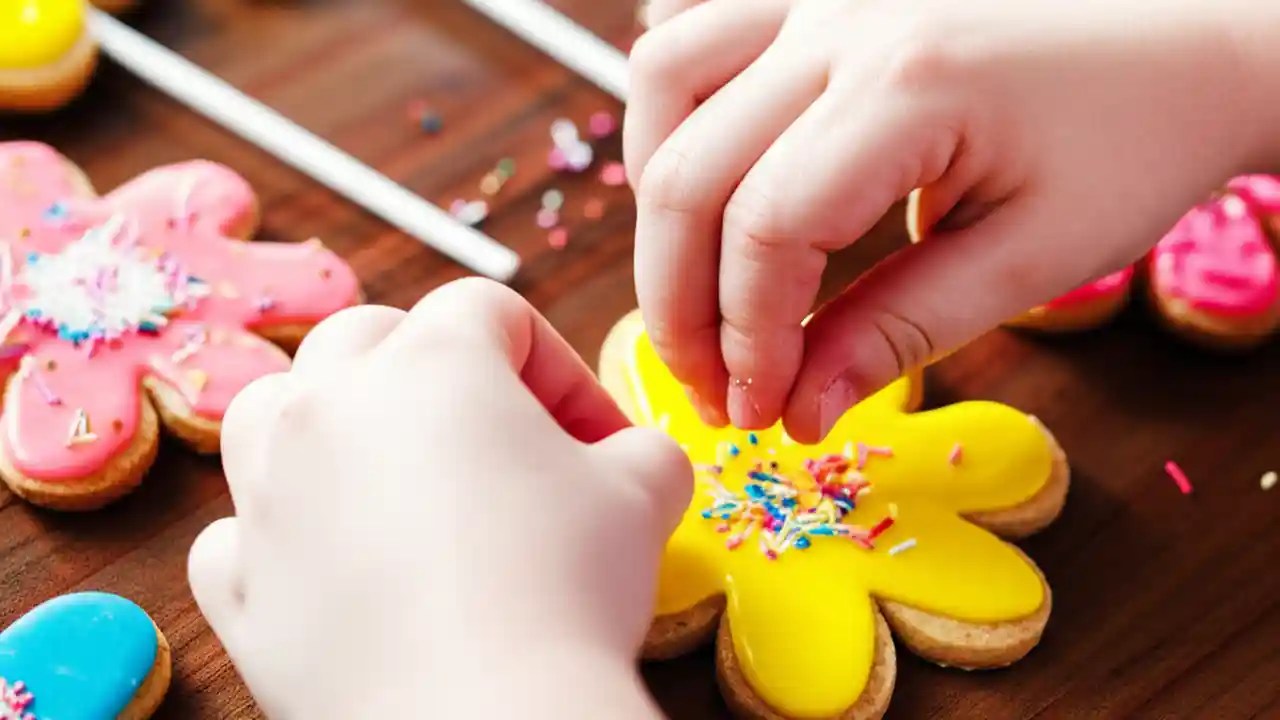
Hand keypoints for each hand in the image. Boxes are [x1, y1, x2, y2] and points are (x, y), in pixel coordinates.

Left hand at [187, 279, 686, 717]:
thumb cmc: (566, 588)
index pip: (494, 315)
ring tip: (389, 474)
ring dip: (328, 423)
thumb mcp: (645, 493)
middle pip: (368, 336)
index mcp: (431, 362)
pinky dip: (281, 535)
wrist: (486, 719)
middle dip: (436, 370)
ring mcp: (268, 494)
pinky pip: (236, 533)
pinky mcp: (239, 585)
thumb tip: (632, 457)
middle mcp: (330, 407)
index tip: (597, 440)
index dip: (558, 369)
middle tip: (497, 440)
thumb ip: (641, 448)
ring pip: (271, 409)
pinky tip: (335, 562)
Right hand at [626, 0, 1279, 441]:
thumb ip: (898, 329)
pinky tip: (701, 171)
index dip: (742, 340)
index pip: (765, 231)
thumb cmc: (1135, 140)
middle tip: (710, 385)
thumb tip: (797, 412)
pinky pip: (699, 31)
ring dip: (658, 199)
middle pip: (690, 172)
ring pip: (666, 85)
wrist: (1193, 35)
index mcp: (909, 87)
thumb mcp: (1030, 256)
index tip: (759, 410)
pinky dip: (675, 108)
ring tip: (695, 282)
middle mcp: (842, 20)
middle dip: (677, 303)